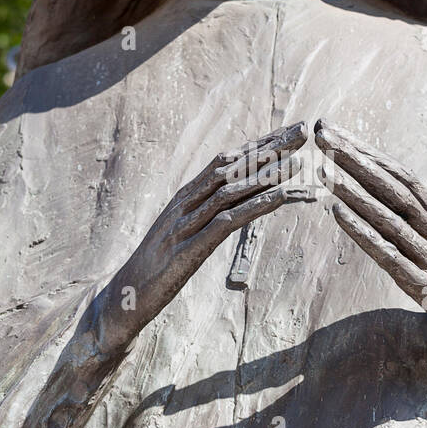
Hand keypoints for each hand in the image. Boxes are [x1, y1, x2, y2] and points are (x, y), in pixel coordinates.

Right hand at [98, 121, 307, 350]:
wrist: (123, 297)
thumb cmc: (154, 268)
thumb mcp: (179, 235)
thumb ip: (200, 216)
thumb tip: (227, 205)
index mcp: (185, 197)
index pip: (226, 160)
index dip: (259, 144)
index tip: (288, 131)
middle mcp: (186, 203)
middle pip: (232, 166)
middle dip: (269, 147)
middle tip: (304, 130)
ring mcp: (187, 224)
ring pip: (231, 189)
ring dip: (268, 174)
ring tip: (299, 161)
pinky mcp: (190, 249)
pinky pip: (228, 221)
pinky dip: (256, 205)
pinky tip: (281, 196)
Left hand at [315, 119, 426, 366]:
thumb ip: (414, 214)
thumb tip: (378, 189)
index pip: (399, 173)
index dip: (368, 151)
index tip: (338, 131)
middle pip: (391, 186)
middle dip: (355, 158)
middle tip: (324, 135)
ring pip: (387, 216)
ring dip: (353, 192)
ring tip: (324, 170)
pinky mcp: (424, 284)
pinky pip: (387, 254)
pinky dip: (362, 232)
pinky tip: (337, 213)